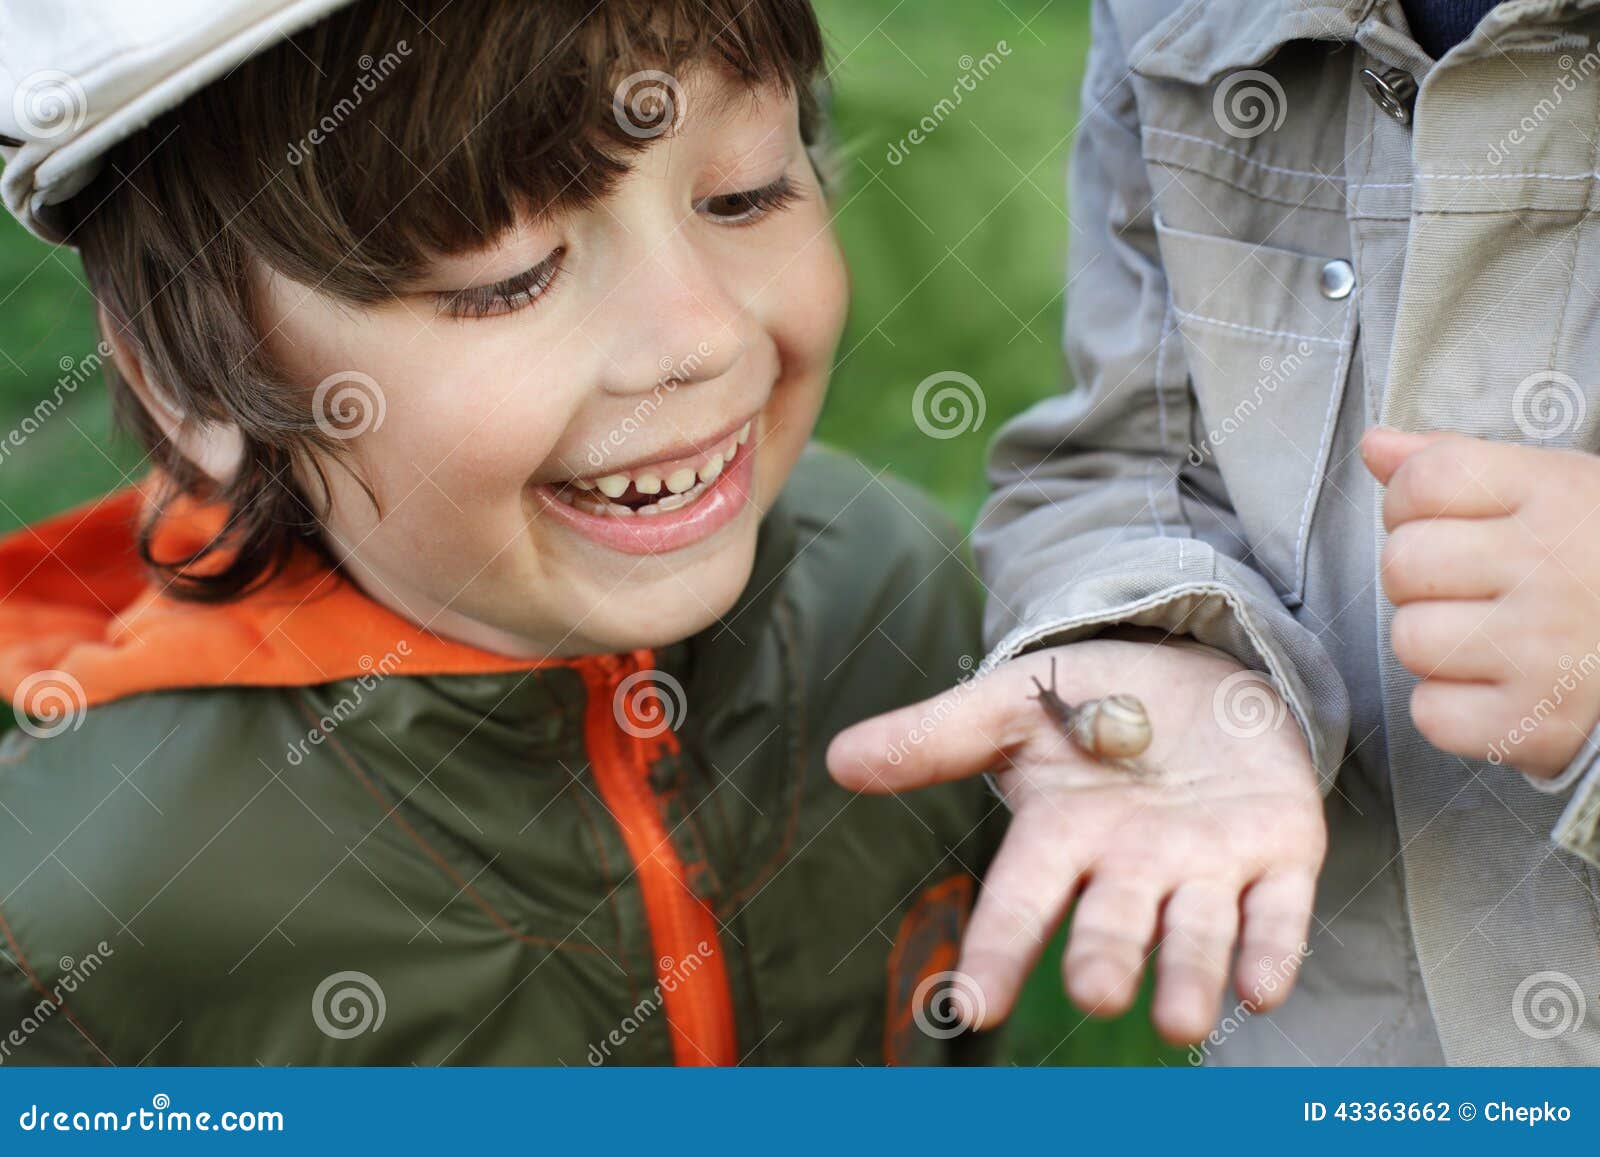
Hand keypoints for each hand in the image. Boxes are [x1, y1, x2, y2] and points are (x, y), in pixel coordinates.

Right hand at [827, 638, 1325, 1044]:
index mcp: (1062, 835)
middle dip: (1103, 957)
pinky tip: (1264, 987)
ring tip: (1179, 1021)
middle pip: (1113, 922)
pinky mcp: (1280, 851)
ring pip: (1196, 932)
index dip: (996, 948)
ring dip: (1190, 974)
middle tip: (1092, 990)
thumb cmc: (1091, 703)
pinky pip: (1278, 909)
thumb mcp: (1010, 706)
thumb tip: (839, 760)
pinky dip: (1272, 947)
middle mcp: (1133, 866)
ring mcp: (1207, 865)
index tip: (967, 1004)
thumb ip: (933, 738)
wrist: (1200, 672)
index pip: (1021, 898)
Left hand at [1363, 427, 1599, 777]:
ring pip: (1410, 640)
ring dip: (1435, 646)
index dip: (1411, 503)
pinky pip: (1433, 714)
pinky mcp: (1541, 722)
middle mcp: (1552, 566)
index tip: (1448, 522)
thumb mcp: (1555, 490)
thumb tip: (1374, 446)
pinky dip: (1452, 710)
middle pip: (1402, 563)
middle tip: (1472, 589)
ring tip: (1490, 640)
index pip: (1424, 481)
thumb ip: (1456, 463)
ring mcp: (1546, 647)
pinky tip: (1498, 689)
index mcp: (1557, 496)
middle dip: (1420, 579)